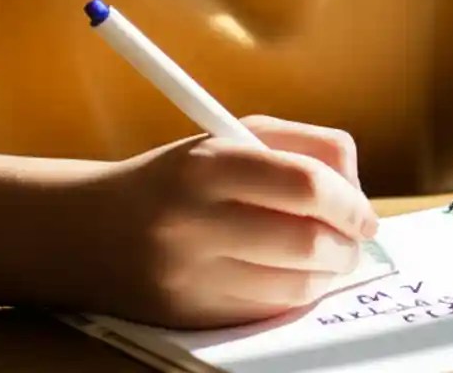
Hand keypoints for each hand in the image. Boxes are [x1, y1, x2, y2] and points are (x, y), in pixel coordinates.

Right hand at [93, 116, 376, 327]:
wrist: (88, 230)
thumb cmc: (182, 177)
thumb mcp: (235, 136)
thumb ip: (307, 146)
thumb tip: (358, 189)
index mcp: (208, 164)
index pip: (307, 185)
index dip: (350, 203)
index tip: (364, 214)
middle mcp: (193, 222)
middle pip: (307, 242)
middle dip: (346, 245)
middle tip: (353, 241)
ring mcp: (188, 276)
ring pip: (295, 286)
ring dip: (327, 274)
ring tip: (326, 257)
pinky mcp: (189, 317)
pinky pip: (268, 312)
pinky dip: (294, 295)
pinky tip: (290, 276)